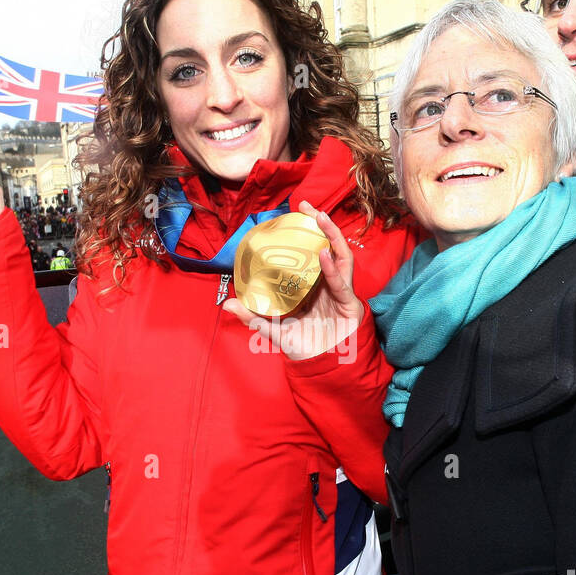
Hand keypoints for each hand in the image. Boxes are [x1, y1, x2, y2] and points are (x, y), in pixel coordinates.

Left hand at [222, 201, 364, 359]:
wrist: (322, 369)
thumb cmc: (304, 348)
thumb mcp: (274, 329)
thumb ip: (254, 316)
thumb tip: (226, 304)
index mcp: (314, 285)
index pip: (312, 252)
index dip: (306, 232)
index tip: (293, 213)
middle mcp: (328, 285)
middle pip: (328, 247)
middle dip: (320, 224)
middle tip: (306, 205)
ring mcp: (340, 293)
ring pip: (341, 257)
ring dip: (332, 236)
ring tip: (319, 218)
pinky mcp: (349, 305)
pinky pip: (340, 283)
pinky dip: (331, 268)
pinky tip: (323, 254)